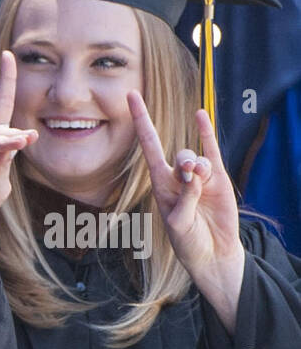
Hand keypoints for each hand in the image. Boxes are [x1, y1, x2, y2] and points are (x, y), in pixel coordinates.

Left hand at [128, 92, 243, 328]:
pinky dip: (205, 133)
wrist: (211, 253)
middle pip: (178, 156)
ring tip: (201, 182)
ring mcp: (199, 177)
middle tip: (190, 177)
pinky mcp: (218, 180)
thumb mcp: (179, 225)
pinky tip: (200, 116)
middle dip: (185, 164)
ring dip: (198, 168)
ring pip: (196, 158)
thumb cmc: (189, 242)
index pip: (149, 147)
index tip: (131, 96)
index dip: (140, 122)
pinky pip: (211, 151)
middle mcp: (177, 178)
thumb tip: (194, 175)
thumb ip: (185, 200)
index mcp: (160, 186)